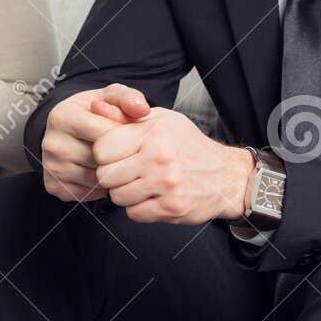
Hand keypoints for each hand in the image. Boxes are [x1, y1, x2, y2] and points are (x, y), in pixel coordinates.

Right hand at [40, 84, 151, 200]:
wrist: (64, 127)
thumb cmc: (90, 111)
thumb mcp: (108, 96)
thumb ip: (128, 97)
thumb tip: (142, 110)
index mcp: (63, 117)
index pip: (106, 135)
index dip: (125, 136)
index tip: (130, 134)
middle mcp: (53, 143)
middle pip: (101, 160)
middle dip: (119, 156)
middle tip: (125, 149)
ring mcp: (51, 167)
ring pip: (97, 179)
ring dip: (111, 173)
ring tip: (112, 159)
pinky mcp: (54, 186)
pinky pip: (89, 193)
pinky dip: (99, 186)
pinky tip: (99, 170)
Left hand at [92, 106, 253, 223]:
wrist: (226, 176)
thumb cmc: (187, 145)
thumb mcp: (159, 120)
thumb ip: (124, 115)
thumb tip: (93, 107)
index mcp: (153, 132)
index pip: (101, 149)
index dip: (104, 154)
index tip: (116, 155)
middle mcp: (159, 157)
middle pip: (105, 175)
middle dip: (112, 175)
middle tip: (127, 172)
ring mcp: (166, 184)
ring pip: (117, 196)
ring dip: (125, 193)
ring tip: (141, 183)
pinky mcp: (171, 207)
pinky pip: (134, 214)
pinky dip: (138, 208)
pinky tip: (152, 196)